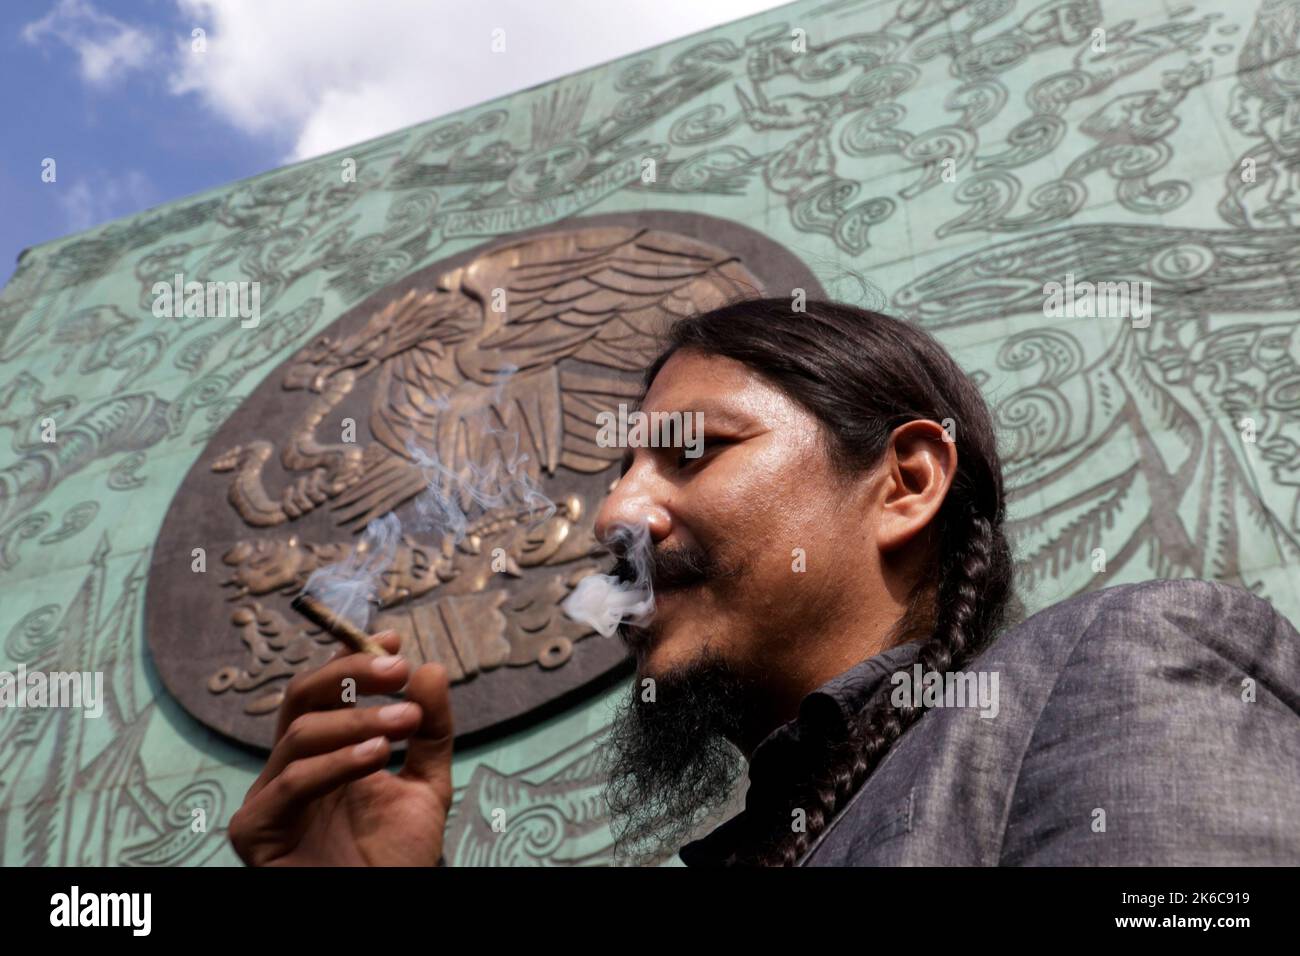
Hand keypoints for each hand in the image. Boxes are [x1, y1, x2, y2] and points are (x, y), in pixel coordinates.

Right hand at [229, 631, 452, 865]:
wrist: (385, 907)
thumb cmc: (397, 857)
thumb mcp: (428, 784)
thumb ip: (431, 732)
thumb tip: (430, 669)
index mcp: (325, 753)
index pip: (327, 692)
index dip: (352, 660)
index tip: (394, 642)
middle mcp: (292, 769)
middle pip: (301, 697)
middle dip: (349, 673)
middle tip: (397, 669)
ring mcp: (270, 798)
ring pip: (300, 733)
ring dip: (358, 719)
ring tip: (406, 723)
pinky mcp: (255, 831)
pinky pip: (289, 783)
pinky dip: (335, 763)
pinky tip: (378, 756)